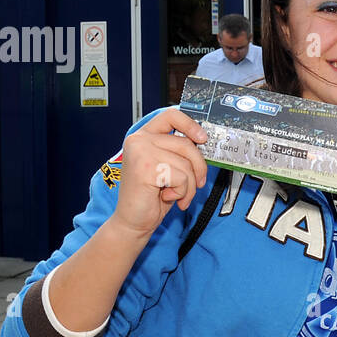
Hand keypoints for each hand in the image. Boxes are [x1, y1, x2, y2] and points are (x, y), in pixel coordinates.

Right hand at [111, 109, 208, 239]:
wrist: (133, 221)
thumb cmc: (151, 196)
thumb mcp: (167, 167)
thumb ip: (178, 152)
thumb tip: (203, 142)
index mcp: (143, 136)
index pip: (170, 115)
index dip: (190, 124)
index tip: (203, 138)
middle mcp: (139, 140)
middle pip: (186, 144)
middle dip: (198, 167)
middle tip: (197, 183)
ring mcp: (141, 152)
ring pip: (186, 164)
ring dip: (188, 185)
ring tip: (176, 195)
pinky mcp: (146, 168)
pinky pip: (181, 177)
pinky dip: (181, 192)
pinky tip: (167, 197)